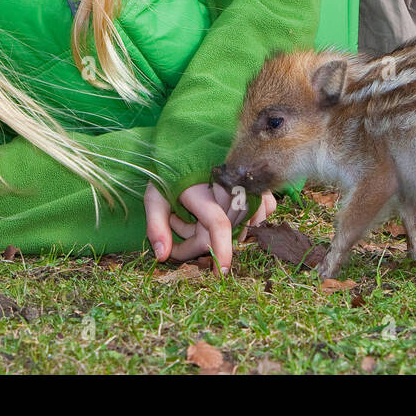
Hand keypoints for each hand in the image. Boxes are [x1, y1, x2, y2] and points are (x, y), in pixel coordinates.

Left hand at [144, 182, 276, 274]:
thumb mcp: (154, 195)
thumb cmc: (170, 170)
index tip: (220, 273)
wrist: (189, 142)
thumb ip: (156, 225)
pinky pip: (261, 214)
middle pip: (224, 233)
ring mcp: (248, 186)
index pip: (218, 226)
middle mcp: (230, 188)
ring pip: (242, 226)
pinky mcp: (260, 186)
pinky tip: (225, 211)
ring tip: (194, 212)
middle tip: (178, 221)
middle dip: (198, 238)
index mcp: (203, 190)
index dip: (221, 252)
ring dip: (219, 230)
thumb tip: (161, 257)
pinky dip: (246, 220)